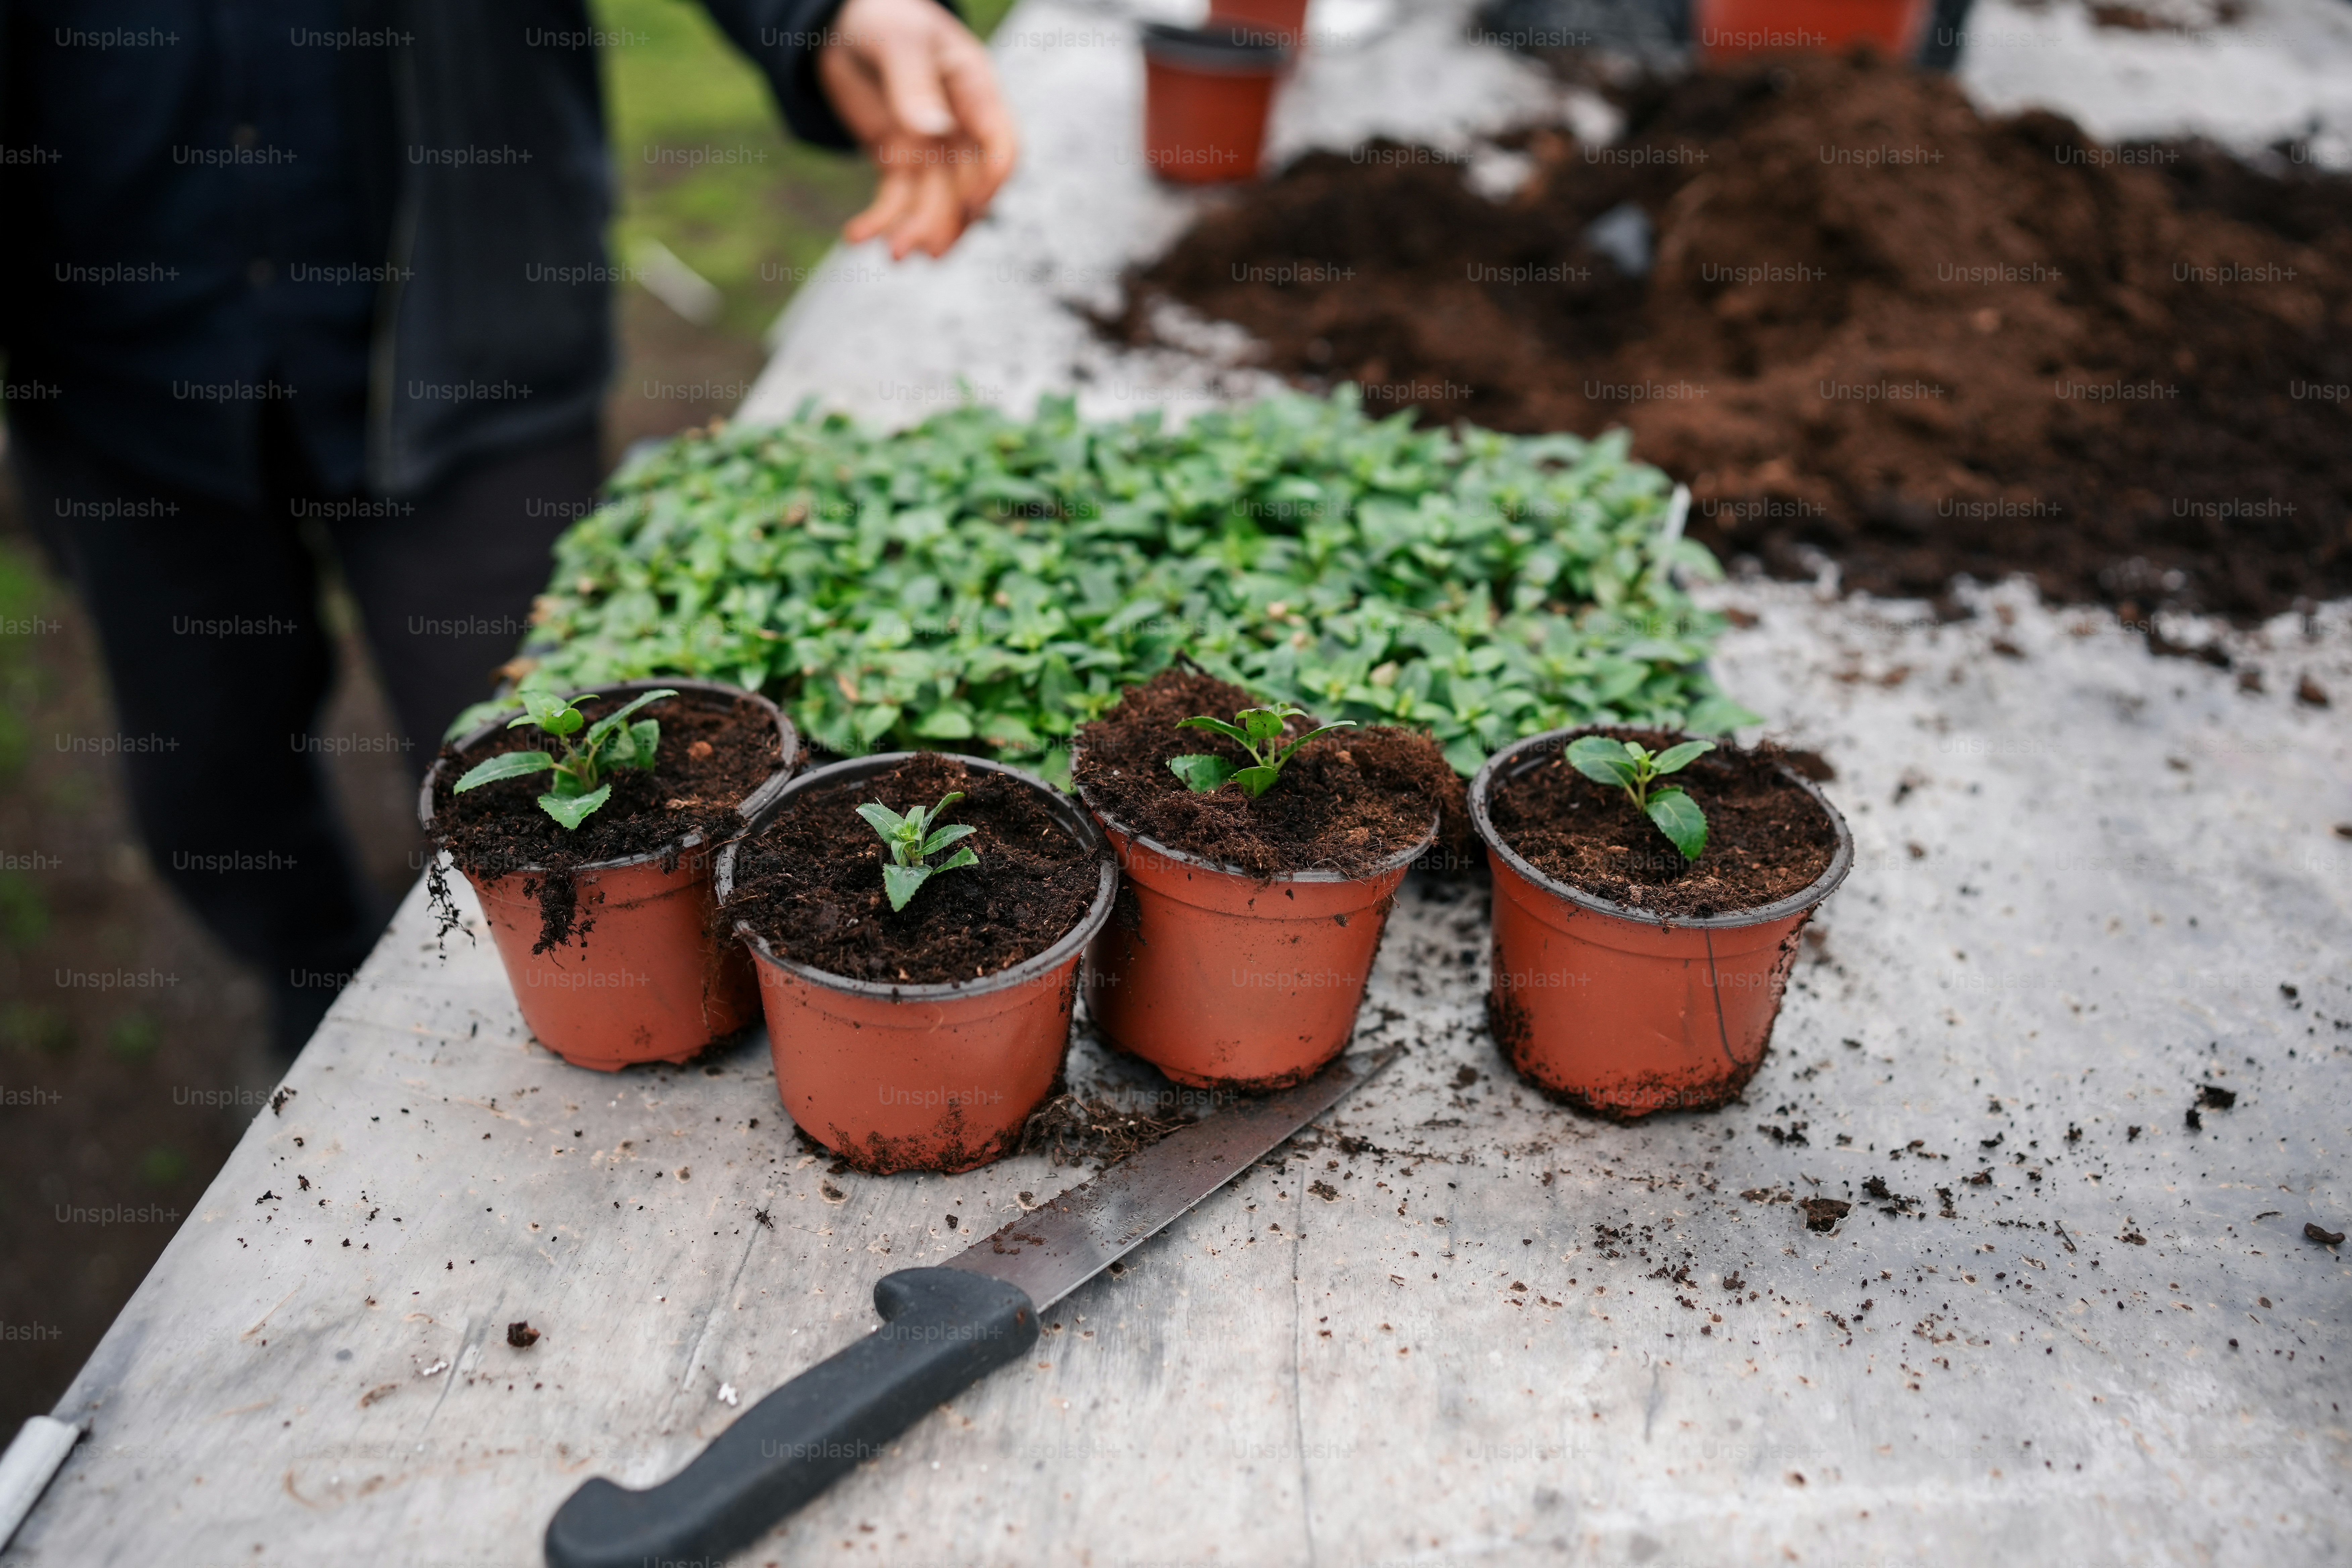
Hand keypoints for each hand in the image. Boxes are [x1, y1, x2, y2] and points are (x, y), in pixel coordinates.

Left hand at [818, 0, 1018, 259]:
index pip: (1001, 146)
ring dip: (917, 230)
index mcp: (976, 94)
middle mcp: (959, 129)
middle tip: (922, 247)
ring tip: (896, 254)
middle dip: (947, 219)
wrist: (843, 22)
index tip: (972, 207)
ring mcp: (929, 149)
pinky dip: (879, 221)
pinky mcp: (897, 161)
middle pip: (966, 187)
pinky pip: (894, 199)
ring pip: (933, 202)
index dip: (992, 179)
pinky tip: (857, 237)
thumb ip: (915, 84)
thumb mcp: (900, 41)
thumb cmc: (884, 16)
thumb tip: (934, 131)